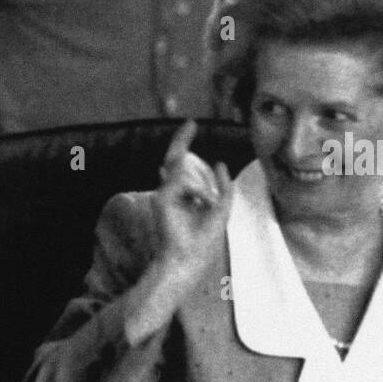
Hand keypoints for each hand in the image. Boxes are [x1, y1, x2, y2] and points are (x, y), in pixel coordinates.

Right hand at [149, 120, 234, 291]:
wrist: (189, 259)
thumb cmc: (204, 240)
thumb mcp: (221, 208)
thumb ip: (223, 187)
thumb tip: (220, 163)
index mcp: (182, 195)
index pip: (180, 165)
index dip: (184, 143)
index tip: (190, 127)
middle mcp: (169, 193)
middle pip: (173, 159)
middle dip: (181, 139)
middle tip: (191, 122)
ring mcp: (162, 195)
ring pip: (182, 171)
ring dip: (203, 188)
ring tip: (209, 205)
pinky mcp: (159, 199)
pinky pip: (183, 182)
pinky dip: (198, 191)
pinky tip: (203, 204)